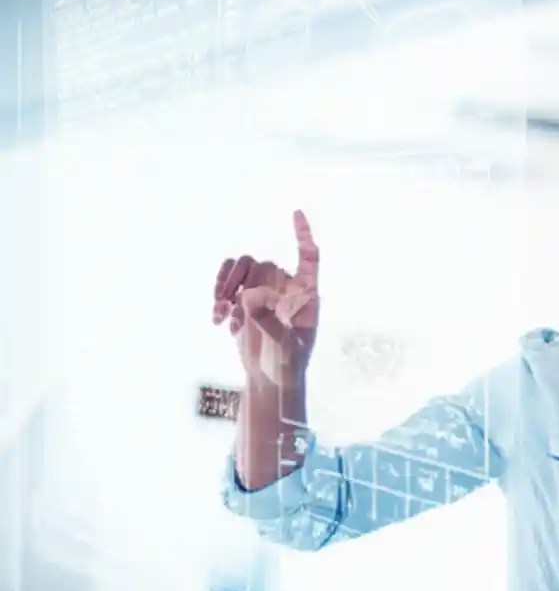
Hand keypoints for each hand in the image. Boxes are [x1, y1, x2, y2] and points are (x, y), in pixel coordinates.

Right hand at [212, 210, 319, 385]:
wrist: (270, 377)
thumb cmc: (287, 362)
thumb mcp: (283, 344)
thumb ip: (268, 320)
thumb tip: (250, 296)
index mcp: (305, 294)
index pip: (308, 257)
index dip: (303, 234)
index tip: (296, 213)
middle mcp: (285, 287)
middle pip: (260, 264)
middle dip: (239, 281)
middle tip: (226, 303)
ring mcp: (263, 292)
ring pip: (241, 269)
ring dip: (225, 286)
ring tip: (220, 311)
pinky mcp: (243, 301)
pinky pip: (227, 284)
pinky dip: (218, 296)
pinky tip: (218, 319)